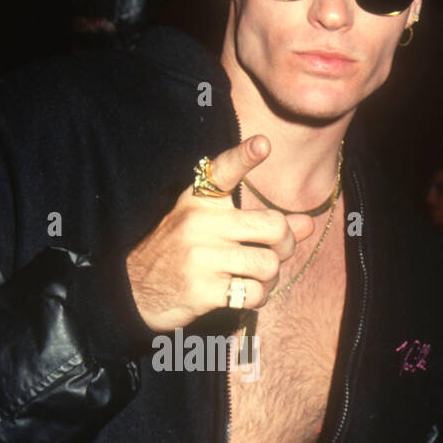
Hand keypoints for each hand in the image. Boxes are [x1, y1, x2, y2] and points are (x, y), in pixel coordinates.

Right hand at [125, 135, 315, 332]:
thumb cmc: (180, 254)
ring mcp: (200, 257)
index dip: (244, 157)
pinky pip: (254, 293)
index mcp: (199, 201)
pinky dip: (258, 297)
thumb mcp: (210, 228)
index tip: (262, 144)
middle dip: (287, 245)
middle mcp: (199, 224)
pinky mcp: (202, 289)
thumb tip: (308, 223)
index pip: (223, 171)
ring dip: (270, 278)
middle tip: (277, 254)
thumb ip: (259, 224)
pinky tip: (244, 294)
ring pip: (269, 265)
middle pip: (273, 227)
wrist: (134, 290)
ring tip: (255, 279)